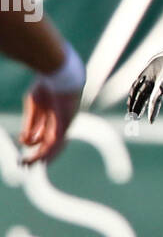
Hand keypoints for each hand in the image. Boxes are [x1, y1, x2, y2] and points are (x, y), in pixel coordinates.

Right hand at [19, 41, 85, 163]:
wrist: (60, 72)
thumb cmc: (46, 85)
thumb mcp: (34, 105)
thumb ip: (31, 123)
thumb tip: (25, 140)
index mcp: (53, 117)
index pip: (45, 136)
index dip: (35, 145)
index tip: (24, 152)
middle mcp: (61, 123)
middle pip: (49, 144)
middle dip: (37, 155)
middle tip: (23, 164)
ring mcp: (65, 123)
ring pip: (54, 146)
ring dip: (40, 156)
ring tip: (26, 164)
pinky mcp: (66, 123)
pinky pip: (58, 141)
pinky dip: (50, 151)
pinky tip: (41, 159)